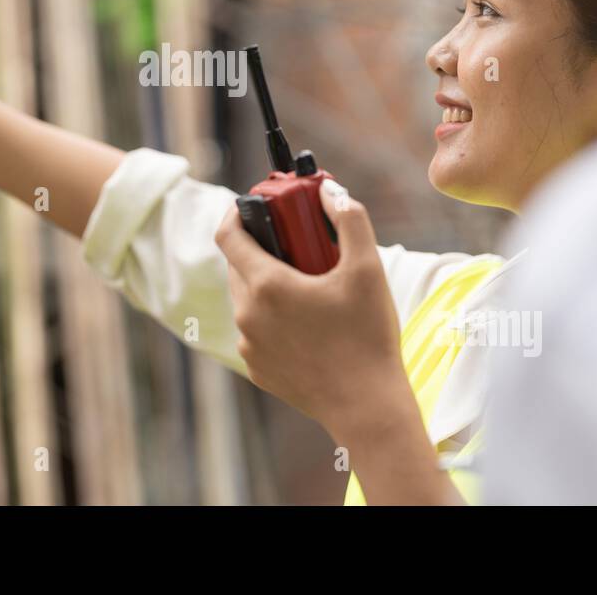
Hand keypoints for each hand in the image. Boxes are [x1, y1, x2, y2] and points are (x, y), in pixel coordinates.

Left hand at [214, 179, 407, 436]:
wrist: (367, 407)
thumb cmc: (368, 336)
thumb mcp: (367, 269)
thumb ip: (349, 219)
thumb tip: (330, 190)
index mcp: (266, 285)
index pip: (228, 235)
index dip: (236, 213)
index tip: (251, 204)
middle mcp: (247, 314)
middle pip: (238, 265)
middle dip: (261, 247)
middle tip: (295, 243)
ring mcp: (249, 345)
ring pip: (247, 299)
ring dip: (267, 283)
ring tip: (306, 283)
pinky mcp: (258, 369)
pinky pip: (256, 331)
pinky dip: (272, 317)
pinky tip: (306, 321)